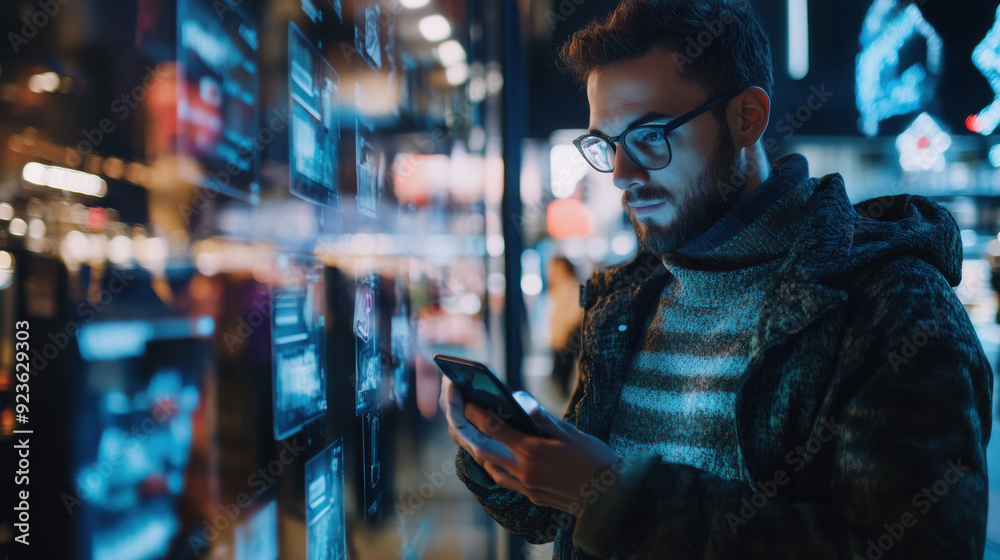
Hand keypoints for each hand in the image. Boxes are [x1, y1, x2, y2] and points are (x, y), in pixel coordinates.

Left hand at [439, 376, 619, 513]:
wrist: (609, 496)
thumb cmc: (594, 459)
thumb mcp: (570, 432)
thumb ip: (541, 418)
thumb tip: (519, 400)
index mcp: (532, 450)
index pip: (493, 427)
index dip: (475, 410)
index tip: (463, 397)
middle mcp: (523, 470)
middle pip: (480, 448)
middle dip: (463, 428)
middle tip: (456, 411)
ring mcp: (526, 485)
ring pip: (488, 466)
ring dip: (475, 448)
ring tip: (470, 429)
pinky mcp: (532, 494)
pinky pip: (502, 479)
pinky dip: (492, 464)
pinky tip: (494, 454)